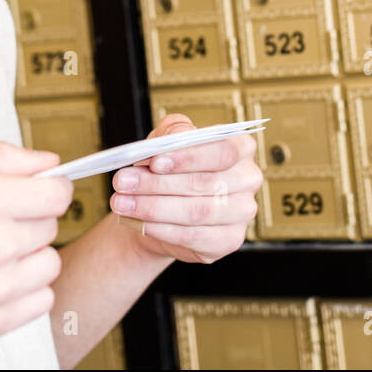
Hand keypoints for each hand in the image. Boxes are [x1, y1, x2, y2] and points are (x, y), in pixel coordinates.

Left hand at [109, 114, 261, 263]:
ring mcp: (242, 213)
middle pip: (207, 183)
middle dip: (159, 184)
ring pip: (198, 212)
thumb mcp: (168, 140)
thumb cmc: (170, 168)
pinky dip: (163, 230)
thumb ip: (173, 131)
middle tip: (124, 182)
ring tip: (123, 202)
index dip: (189, 157)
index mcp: (241, 148)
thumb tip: (173, 139)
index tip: (155, 161)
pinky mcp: (229, 240)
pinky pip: (194, 237)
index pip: (223, 151)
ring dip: (154, 208)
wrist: (163, 207)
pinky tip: (141, 223)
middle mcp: (248, 179)